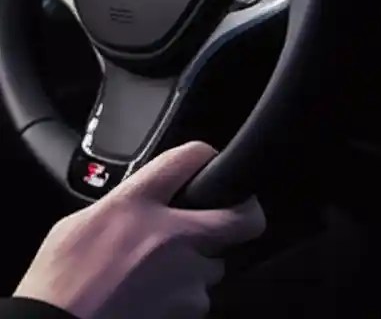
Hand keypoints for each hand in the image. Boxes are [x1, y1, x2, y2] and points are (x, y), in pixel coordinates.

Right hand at [13, 143, 266, 318]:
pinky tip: (152, 300)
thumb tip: (140, 203)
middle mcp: (170, 236)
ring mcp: (185, 276)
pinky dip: (182, 298)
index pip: (187, 159)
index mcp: (134, 205)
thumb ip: (120, 207)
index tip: (205, 162)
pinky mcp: (189, 308)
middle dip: (243, 213)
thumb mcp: (77, 226)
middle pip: (241, 216)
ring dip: (196, 268)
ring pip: (215, 266)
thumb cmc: (57, 286)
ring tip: (157, 278)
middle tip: (234, 216)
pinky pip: (199, 297)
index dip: (202, 156)